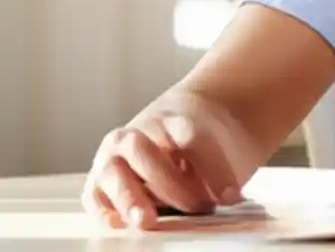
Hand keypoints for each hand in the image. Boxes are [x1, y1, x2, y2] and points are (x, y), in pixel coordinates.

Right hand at [82, 106, 246, 229]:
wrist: (172, 130)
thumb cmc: (198, 145)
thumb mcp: (219, 151)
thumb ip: (219, 171)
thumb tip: (227, 197)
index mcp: (174, 120)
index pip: (193, 138)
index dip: (214, 168)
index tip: (232, 194)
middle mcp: (138, 135)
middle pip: (145, 153)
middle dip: (171, 184)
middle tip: (198, 207)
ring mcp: (113, 156)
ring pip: (113, 171)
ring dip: (128, 197)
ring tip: (145, 219)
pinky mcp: (98, 181)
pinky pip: (94, 194)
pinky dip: (102, 209)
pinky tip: (117, 223)